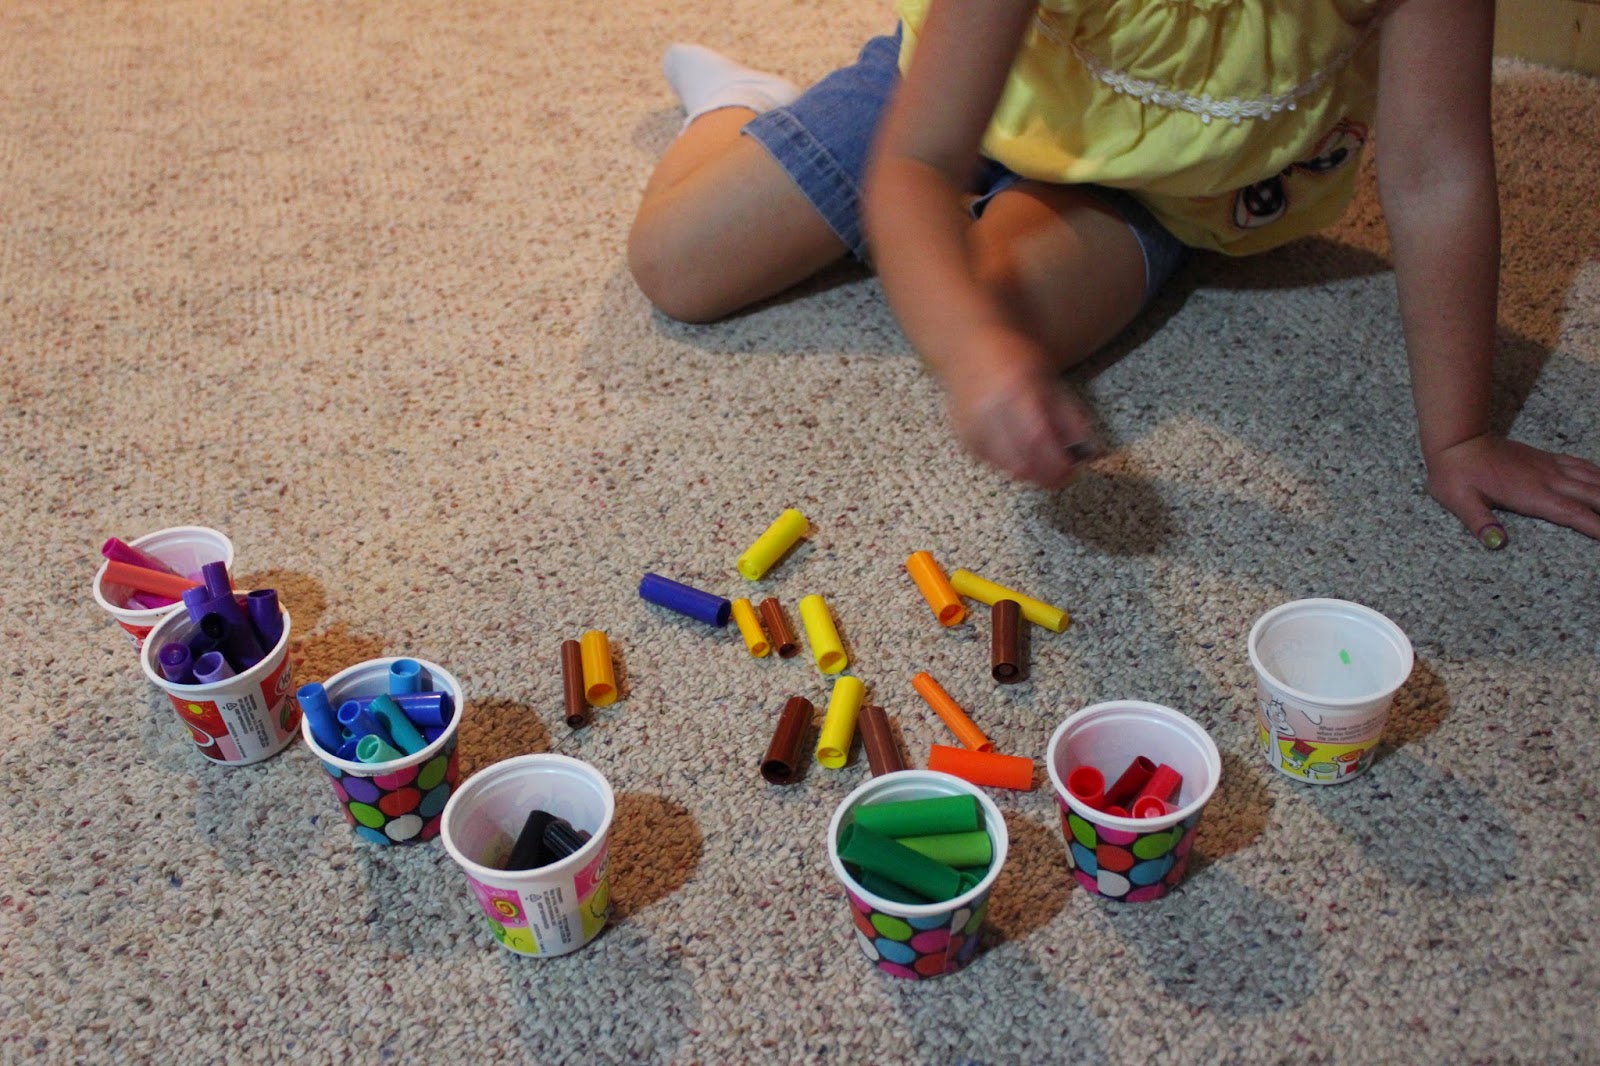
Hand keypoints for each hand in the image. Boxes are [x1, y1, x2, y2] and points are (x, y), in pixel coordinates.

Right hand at [939, 324, 1097, 488]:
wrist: (969, 348)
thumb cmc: (1015, 359)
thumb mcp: (1051, 380)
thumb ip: (1069, 417)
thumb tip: (1088, 452)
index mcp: (1016, 392)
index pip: (1038, 440)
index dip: (1057, 464)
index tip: (1073, 472)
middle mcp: (989, 413)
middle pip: (1021, 463)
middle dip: (1047, 477)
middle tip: (1063, 476)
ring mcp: (972, 428)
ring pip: (1008, 468)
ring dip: (1032, 472)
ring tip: (1044, 461)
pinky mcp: (964, 439)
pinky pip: (994, 464)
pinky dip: (1013, 464)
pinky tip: (1021, 449)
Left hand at [1425, 433, 1599, 546]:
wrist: (1457, 440)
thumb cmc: (1455, 475)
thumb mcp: (1459, 501)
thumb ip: (1479, 522)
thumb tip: (1496, 543)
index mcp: (1532, 495)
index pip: (1575, 515)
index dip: (1599, 528)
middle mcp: (1549, 481)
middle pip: (1595, 497)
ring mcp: (1550, 468)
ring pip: (1594, 479)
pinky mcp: (1546, 459)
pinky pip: (1582, 465)